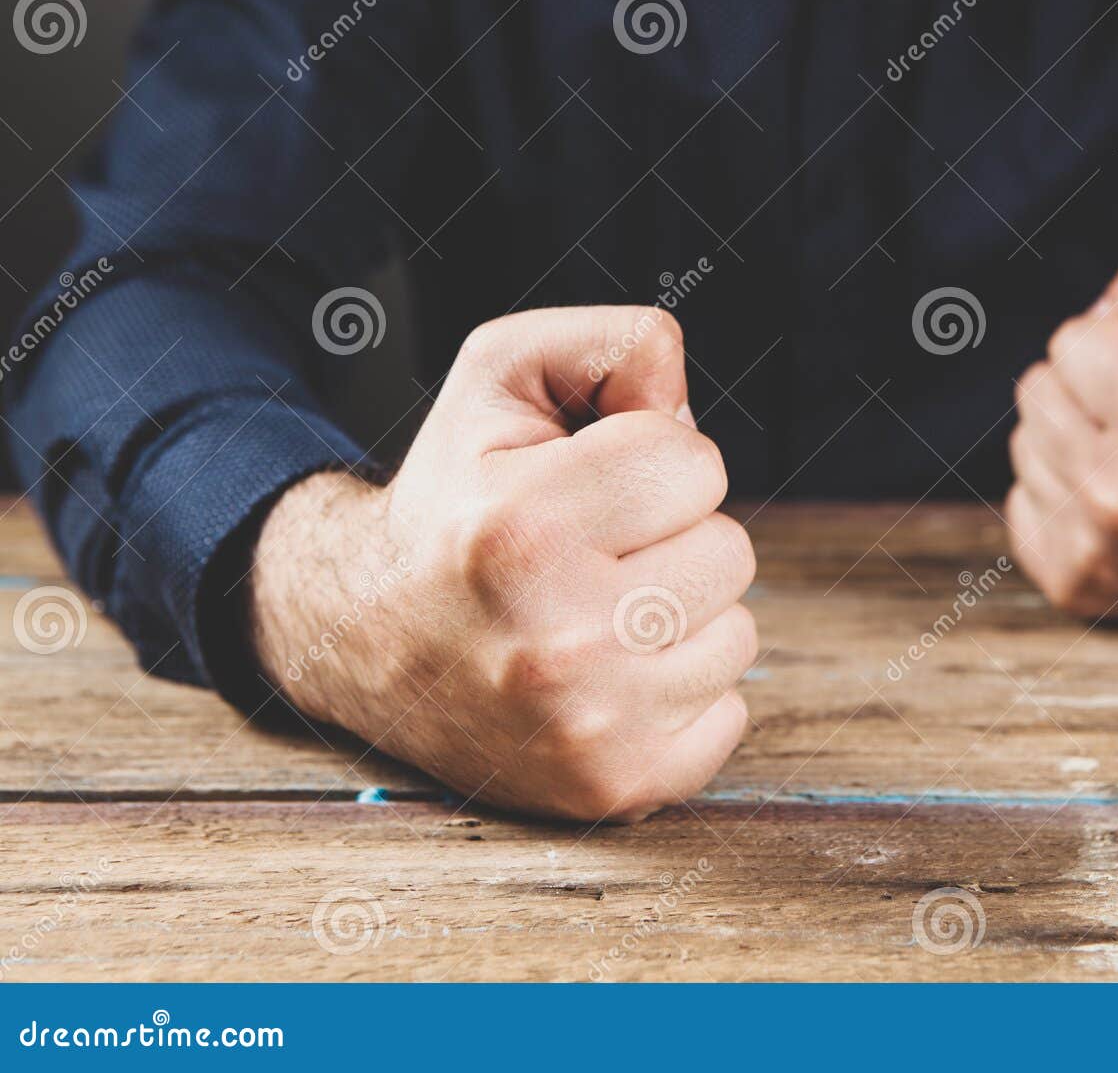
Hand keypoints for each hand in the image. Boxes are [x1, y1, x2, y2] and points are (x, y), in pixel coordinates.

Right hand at [248, 307, 755, 821]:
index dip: (653, 459)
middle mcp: (556, 641)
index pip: (696, 463)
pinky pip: (730, 713)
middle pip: (730, 552)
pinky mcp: (613, 787)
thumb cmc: (455, 496)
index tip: (588, 484)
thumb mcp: (503, 374)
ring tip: (594, 611)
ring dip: (680, 614)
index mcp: (522, 530)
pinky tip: (609, 675)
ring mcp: (587, 728)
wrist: (366, 638)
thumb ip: (614, 344)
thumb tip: (687, 401)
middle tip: (591, 553)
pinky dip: (683, 690)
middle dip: (672, 536)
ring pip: (738, 635)